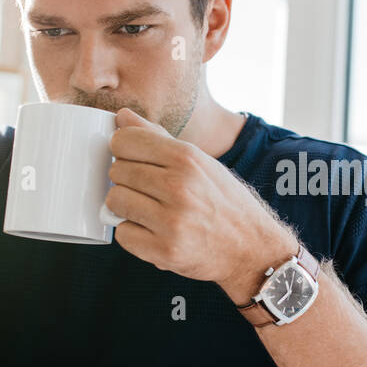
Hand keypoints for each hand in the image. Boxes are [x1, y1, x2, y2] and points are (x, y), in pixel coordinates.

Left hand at [104, 108, 295, 297]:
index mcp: (187, 158)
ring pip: (114, 202)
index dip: (124, 151)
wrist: (252, 247)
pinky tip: (153, 231)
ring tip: (149, 211)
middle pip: (117, 172)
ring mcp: (171, 221)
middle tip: (148, 191)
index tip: (135, 161)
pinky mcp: (164, 251)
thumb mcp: (200, 162)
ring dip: (126, 207)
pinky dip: (134, 234)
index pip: (124, 141)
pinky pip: (123, 234)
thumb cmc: (224, 201)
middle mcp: (178, 187)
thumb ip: (157, 137)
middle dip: (127, 181)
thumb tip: (122, 116)